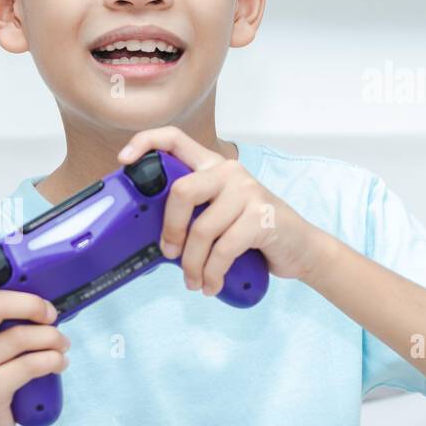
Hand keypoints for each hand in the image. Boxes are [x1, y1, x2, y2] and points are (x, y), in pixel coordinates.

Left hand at [117, 127, 330, 292]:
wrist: (301, 248)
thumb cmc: (252, 233)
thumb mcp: (218, 217)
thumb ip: (191, 215)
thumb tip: (151, 238)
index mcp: (211, 167)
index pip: (174, 139)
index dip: (145, 144)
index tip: (124, 161)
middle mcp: (228, 172)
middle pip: (181, 191)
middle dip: (169, 230)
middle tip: (168, 254)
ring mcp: (248, 191)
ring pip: (202, 229)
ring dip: (193, 264)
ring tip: (194, 282)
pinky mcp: (262, 215)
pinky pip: (223, 249)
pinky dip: (212, 273)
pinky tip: (211, 285)